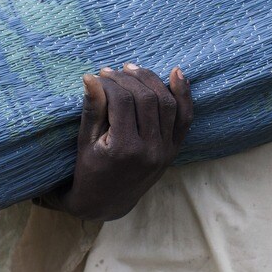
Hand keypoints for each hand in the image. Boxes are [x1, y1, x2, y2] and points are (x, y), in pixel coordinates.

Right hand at [43, 64, 191, 221]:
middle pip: (146, 99)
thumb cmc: (90, 170)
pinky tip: (176, 73)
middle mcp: (150, 150)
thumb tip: (90, 77)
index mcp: (124, 149)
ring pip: (168, 104)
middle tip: (111, 71)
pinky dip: (183, 94)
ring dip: (151, 80)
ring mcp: (166, 150)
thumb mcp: (86, 141)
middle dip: (128, 79)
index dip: (109, 84)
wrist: (107, 202)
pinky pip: (185, 117)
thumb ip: (92, 109)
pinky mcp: (174, 149)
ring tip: (132, 69)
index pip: (122, 102)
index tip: (97, 77)